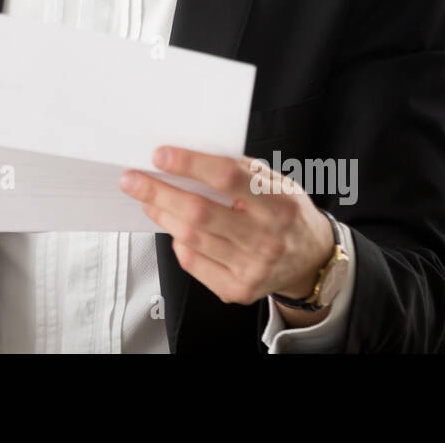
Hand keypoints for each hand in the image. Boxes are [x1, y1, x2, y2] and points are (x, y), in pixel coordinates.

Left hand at [118, 147, 333, 317]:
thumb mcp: (278, 183)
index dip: (190, 164)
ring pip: (192, 238)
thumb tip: (189, 158)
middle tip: (132, 180)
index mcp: (279, 204)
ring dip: (162, 215)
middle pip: (200, 212)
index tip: (160, 155)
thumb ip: (240, 171)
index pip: (228, 178)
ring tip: (148, 199)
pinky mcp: (239, 289)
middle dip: (159, 192)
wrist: (312, 260)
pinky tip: (174, 228)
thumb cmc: (287, 213)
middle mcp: (268, 238)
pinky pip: (194, 263)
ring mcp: (253, 268)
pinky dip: (178, 242)